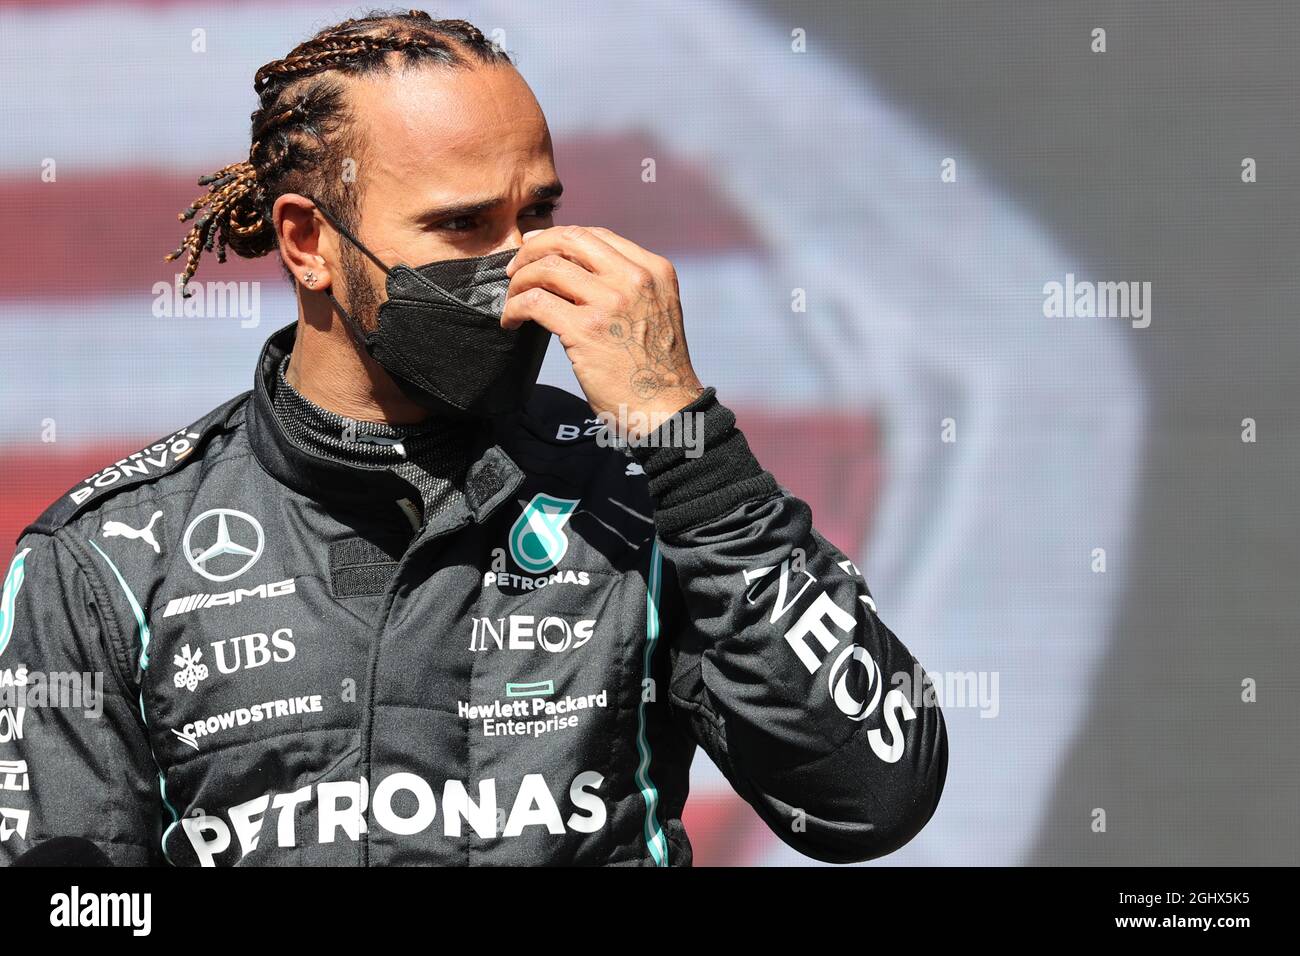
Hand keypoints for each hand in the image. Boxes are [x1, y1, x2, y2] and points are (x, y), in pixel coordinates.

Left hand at [503, 225, 704, 434]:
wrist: (666, 409)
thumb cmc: (656, 368)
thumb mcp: (656, 310)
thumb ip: (627, 286)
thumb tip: (574, 271)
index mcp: (654, 270)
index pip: (596, 236)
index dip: (558, 238)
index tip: (536, 249)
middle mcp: (634, 278)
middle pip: (569, 240)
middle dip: (533, 250)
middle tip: (515, 269)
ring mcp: (610, 302)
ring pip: (547, 268)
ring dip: (519, 282)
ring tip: (513, 300)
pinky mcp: (586, 330)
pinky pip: (535, 302)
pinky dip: (515, 308)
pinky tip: (512, 322)